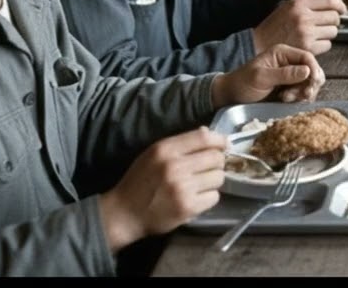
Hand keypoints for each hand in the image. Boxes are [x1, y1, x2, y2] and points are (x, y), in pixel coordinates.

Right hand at [98, 126, 225, 250]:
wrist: (123, 214)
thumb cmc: (139, 182)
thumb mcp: (153, 154)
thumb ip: (180, 143)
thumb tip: (209, 132)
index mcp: (166, 149)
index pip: (204, 137)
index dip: (219, 140)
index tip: (223, 145)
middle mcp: (175, 166)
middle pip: (216, 157)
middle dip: (216, 163)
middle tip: (208, 169)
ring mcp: (182, 188)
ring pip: (219, 177)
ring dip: (213, 181)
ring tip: (200, 185)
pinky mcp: (188, 207)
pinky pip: (214, 197)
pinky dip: (208, 198)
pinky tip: (196, 198)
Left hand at [211, 43, 325, 106]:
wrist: (231, 96)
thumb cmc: (242, 84)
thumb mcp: (261, 78)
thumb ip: (284, 74)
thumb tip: (308, 71)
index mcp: (282, 53)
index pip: (307, 57)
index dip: (314, 70)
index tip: (314, 83)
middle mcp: (289, 62)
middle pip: (312, 70)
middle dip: (309, 84)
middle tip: (301, 96)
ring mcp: (290, 75)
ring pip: (309, 83)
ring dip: (302, 93)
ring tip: (286, 98)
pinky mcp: (289, 88)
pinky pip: (303, 92)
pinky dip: (299, 98)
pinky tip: (286, 101)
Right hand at [252, 0, 347, 55]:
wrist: (259, 44)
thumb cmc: (276, 25)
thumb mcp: (289, 7)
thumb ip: (310, 3)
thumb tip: (339, 0)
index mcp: (299, 3)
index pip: (330, 0)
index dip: (340, 5)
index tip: (342, 9)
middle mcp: (304, 17)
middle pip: (334, 17)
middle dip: (333, 21)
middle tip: (326, 23)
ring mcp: (306, 33)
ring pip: (333, 32)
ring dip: (328, 33)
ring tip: (317, 33)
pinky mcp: (307, 48)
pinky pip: (327, 45)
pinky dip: (323, 44)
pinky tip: (313, 43)